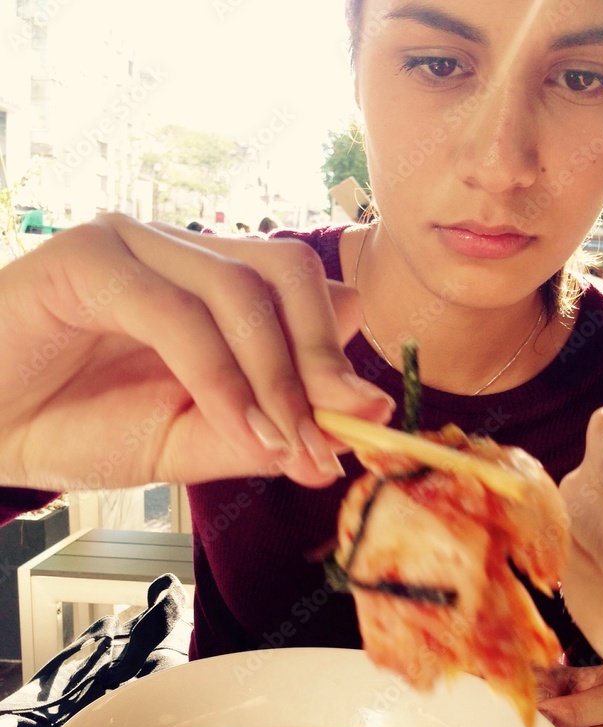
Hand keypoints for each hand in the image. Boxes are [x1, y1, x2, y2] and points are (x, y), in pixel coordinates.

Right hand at [0, 214, 392, 491]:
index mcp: (214, 290)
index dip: (341, 356)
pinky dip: (217, 374)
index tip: (368, 424)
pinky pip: (175, 311)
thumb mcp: (188, 444)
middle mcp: (183, 255)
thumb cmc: (77, 427)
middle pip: (288, 273)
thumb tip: (342, 436)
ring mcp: (137, 247)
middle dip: (321, 361)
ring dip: (275, 377)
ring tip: (283, 445)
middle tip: (337, 434)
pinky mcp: (89, 259)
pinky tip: (234, 423)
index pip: (305, 294)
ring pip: (240, 290)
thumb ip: (258, 434)